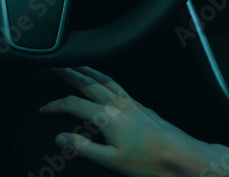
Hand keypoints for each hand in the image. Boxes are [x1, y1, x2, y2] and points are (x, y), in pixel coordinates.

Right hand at [40, 67, 221, 176]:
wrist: (183, 157)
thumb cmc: (151, 162)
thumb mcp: (112, 161)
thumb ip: (83, 148)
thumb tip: (61, 138)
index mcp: (106, 116)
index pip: (73, 104)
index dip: (55, 106)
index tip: (45, 109)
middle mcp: (118, 104)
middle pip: (87, 83)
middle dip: (69, 73)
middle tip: (56, 66)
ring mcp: (131, 102)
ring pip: (104, 79)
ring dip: (88, 71)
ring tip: (78, 65)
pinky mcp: (142, 106)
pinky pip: (118, 85)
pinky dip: (105, 79)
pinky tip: (106, 83)